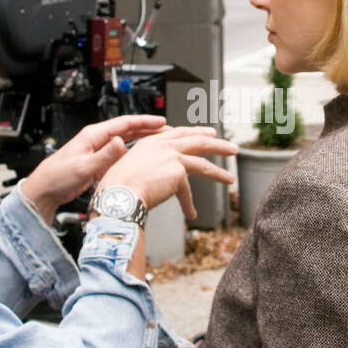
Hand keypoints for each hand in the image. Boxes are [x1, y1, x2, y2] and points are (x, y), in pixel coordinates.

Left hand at [18, 115, 169, 219]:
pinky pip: (120, 155)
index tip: (160, 121)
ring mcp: (97, 151)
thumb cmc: (57, 177)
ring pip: (126, 142)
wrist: (45, 191)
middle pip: (127, 130)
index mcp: (93, 136)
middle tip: (166, 130)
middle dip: (147, 129)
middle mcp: (96, 141)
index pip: (124, 123)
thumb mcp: (83, 166)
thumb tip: (121, 143)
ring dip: (142, 141)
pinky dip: (134, 155)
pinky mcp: (97, 163)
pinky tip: (143, 159)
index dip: (144, 121)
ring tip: (159, 142)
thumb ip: (104, 155)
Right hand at [96, 126, 237, 220]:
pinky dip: (188, 204)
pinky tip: (191, 214)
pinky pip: (187, 191)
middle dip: (217, 144)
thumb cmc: (117, 186)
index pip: (178, 133)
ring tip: (230, 179)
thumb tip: (155, 176)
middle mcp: (163, 145)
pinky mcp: (177, 172)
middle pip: (197, 141)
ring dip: (219, 171)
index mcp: (151, 141)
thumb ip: (145, 166)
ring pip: (202, 162)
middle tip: (231, 147)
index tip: (207, 134)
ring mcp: (172, 156)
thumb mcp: (128, 168)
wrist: (118, 194)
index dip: (195, 133)